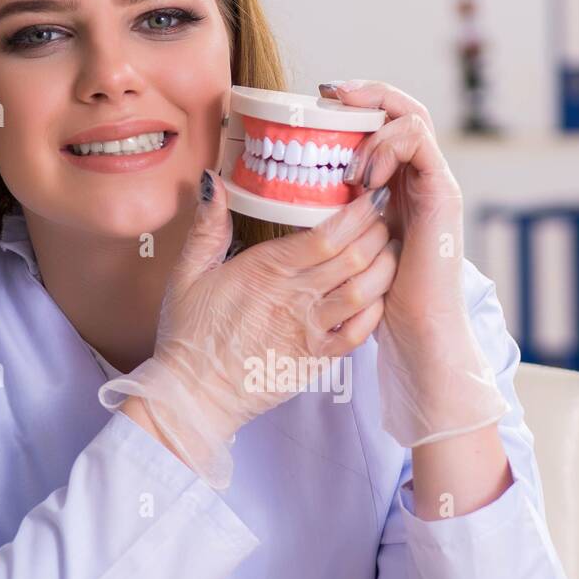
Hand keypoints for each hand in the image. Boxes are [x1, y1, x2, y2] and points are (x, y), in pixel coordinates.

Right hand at [99, 169, 398, 487]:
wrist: (192, 397)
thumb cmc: (189, 337)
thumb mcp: (187, 274)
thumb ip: (207, 228)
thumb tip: (213, 182)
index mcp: (266, 271)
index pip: (326, 236)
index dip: (358, 214)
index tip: (372, 196)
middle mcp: (294, 298)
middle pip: (354, 258)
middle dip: (378, 232)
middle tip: (387, 216)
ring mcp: (309, 331)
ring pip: (364, 293)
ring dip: (385, 268)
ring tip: (392, 249)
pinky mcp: (316, 360)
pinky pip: (359, 333)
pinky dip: (376, 311)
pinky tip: (380, 295)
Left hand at [319, 80, 508, 445]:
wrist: (413, 336)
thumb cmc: (369, 301)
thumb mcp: (324, 248)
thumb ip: (295, 212)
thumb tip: (235, 183)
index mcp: (390, 187)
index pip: (378, 124)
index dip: (353, 102)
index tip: (316, 99)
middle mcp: (414, 179)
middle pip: (398, 110)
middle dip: (365, 94)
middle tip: (328, 95)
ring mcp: (432, 184)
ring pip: (412, 118)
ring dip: (375, 123)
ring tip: (347, 154)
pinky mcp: (442, 194)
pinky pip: (420, 143)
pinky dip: (389, 145)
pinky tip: (363, 175)